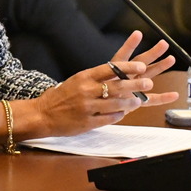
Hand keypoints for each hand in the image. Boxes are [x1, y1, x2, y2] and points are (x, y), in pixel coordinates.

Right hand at [29, 31, 177, 136]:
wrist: (42, 114)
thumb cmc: (61, 96)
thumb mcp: (76, 80)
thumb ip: (95, 78)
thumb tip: (117, 73)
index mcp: (84, 77)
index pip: (110, 69)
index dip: (128, 68)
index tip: (141, 67)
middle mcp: (86, 91)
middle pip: (116, 86)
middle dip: (135, 85)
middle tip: (148, 83)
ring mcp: (87, 107)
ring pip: (116, 104)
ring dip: (130, 103)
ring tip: (138, 101)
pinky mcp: (87, 122)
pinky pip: (109, 119)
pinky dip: (118, 115)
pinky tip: (122, 113)